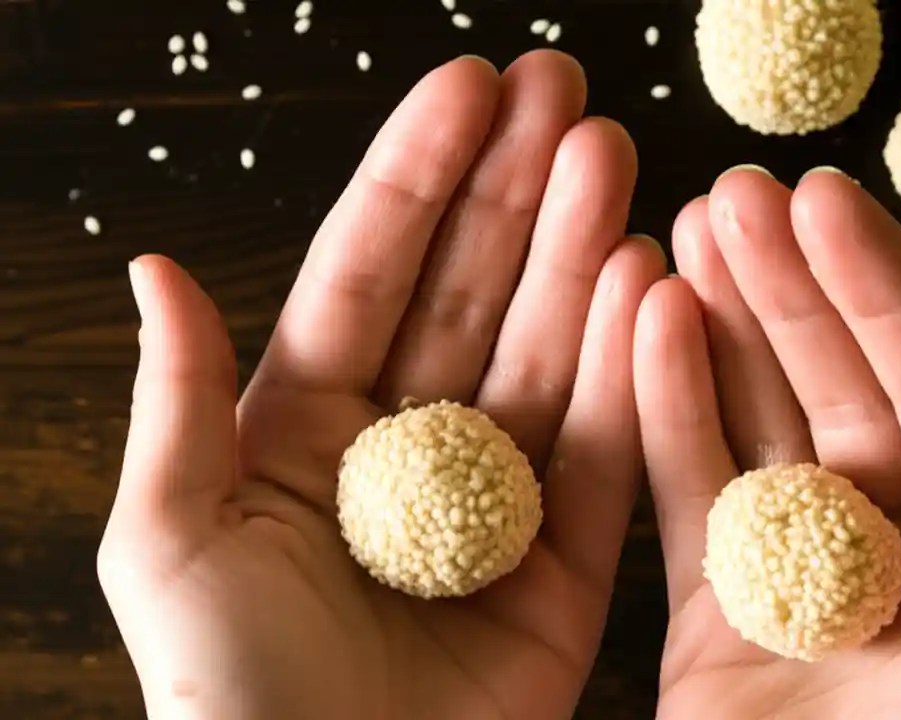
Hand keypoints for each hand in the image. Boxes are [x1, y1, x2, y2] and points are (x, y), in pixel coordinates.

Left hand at [97, 51, 665, 719]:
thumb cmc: (229, 691)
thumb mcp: (171, 538)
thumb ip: (179, 401)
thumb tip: (152, 264)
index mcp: (307, 429)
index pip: (369, 270)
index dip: (418, 172)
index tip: (470, 83)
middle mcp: (410, 448)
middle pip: (470, 290)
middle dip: (517, 187)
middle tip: (567, 93)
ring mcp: (496, 502)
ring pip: (545, 351)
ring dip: (580, 251)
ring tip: (613, 157)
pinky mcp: (566, 566)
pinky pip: (602, 451)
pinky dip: (626, 368)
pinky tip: (644, 279)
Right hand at [634, 165, 900, 718]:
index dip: (882, 286)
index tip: (826, 199)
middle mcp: (898, 537)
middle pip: (840, 382)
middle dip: (789, 285)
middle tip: (736, 194)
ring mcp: (798, 564)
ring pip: (757, 420)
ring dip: (722, 325)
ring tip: (684, 232)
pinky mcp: (713, 606)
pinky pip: (686, 492)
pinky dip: (663, 411)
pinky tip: (646, 325)